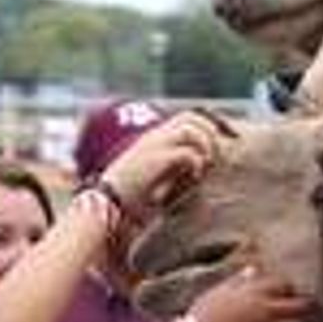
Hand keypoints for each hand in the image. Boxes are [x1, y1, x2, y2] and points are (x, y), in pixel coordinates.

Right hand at [98, 113, 220, 219]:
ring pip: (190, 128)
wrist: (106, 205)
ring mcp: (153, 146)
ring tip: (207, 164)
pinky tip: (194, 176)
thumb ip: (175, 168)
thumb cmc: (129, 198)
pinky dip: (196, 163)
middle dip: (210, 131)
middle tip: (215, 155)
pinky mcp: (154, 160)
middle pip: (190, 116)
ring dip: (205, 145)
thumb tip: (201, 168)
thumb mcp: (156, 178)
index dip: (206, 127)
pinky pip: (186, 152)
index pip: (186, 118)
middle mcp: (153, 137)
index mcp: (152, 138)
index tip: (216, 148)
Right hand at [190, 267, 309, 321]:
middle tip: (302, 306)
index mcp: (256, 293)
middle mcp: (267, 311)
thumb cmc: (203, 316)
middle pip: (302, 305)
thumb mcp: (219, 291)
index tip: (285, 289)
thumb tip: (252, 271)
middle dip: (304, 304)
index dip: (287, 286)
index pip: (285, 284)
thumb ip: (239, 280)